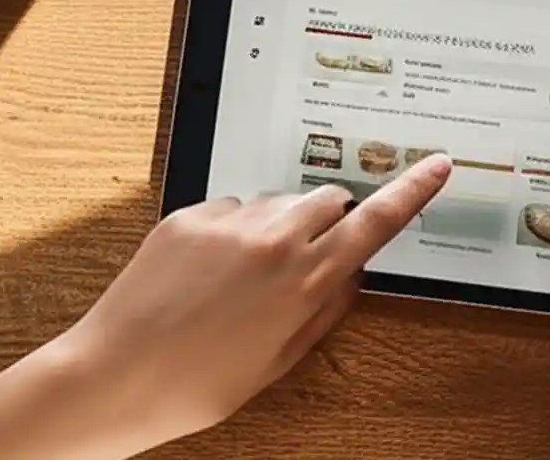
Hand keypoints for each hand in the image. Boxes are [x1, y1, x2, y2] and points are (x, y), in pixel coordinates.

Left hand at [58, 154, 451, 450]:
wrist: (113, 377)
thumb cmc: (195, 384)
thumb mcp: (279, 360)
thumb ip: (325, 310)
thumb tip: (352, 276)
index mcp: (304, 281)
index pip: (376, 223)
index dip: (412, 191)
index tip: (435, 166)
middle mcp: (272, 241)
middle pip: (329, 198)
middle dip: (332, 217)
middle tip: (310, 253)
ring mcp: (228, 223)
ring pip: (278, 201)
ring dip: (279, 224)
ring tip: (244, 276)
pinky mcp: (190, 215)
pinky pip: (231, 206)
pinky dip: (233, 229)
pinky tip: (209, 270)